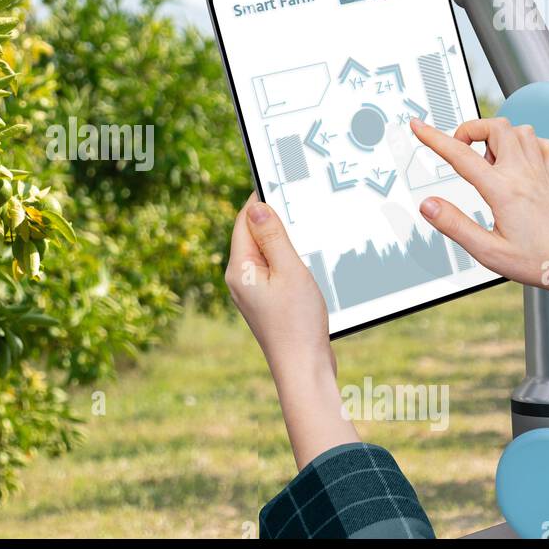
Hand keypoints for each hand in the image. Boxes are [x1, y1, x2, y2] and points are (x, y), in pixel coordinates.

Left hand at [226, 193, 357, 468]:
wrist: (304, 369)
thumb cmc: (297, 324)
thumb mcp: (289, 271)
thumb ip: (272, 237)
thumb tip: (255, 205)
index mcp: (238, 268)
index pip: (243, 220)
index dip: (261, 198)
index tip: (280, 179)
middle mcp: (239, 278)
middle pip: (254, 234)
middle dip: (276, 218)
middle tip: (302, 201)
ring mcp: (252, 291)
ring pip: (267, 252)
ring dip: (286, 241)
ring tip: (309, 231)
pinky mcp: (267, 301)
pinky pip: (276, 269)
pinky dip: (290, 260)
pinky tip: (310, 260)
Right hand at [410, 117, 548, 325]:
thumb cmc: (539, 262)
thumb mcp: (487, 251)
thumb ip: (454, 225)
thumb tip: (428, 205)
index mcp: (503, 191)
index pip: (461, 155)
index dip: (434, 138)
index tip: (419, 127)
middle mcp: (524, 175)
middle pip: (495, 126)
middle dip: (470, 129)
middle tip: (460, 149)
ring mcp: (542, 173)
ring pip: (519, 129)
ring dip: (497, 134)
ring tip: (487, 159)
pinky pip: (541, 143)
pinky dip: (525, 143)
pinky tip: (517, 160)